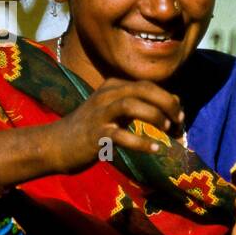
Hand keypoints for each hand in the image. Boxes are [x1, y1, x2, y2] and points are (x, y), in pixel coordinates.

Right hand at [44, 78, 182, 173]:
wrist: (55, 145)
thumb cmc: (90, 129)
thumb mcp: (116, 112)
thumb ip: (141, 105)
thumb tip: (175, 102)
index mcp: (112, 87)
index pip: (147, 85)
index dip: (168, 98)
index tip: (180, 115)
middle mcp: (106, 95)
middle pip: (142, 89)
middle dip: (166, 103)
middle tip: (178, 121)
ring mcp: (99, 114)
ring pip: (131, 105)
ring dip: (155, 116)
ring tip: (168, 130)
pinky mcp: (95, 135)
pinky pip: (121, 136)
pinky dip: (141, 142)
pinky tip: (155, 149)